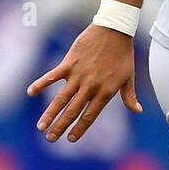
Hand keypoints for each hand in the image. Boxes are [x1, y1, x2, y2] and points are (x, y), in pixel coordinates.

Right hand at [27, 24, 141, 141]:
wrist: (114, 29)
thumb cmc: (122, 54)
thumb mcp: (129, 77)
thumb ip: (129, 96)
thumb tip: (138, 111)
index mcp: (106, 91)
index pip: (90, 115)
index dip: (80, 128)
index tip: (70, 139)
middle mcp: (91, 86)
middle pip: (72, 111)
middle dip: (60, 127)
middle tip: (50, 139)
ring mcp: (78, 75)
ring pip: (60, 99)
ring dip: (49, 114)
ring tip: (40, 127)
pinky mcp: (69, 63)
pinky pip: (52, 75)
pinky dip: (41, 83)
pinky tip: (30, 92)